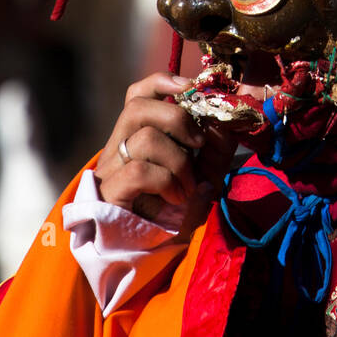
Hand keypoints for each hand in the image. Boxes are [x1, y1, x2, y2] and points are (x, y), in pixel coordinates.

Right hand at [94, 72, 236, 222]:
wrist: (152, 256)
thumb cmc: (176, 211)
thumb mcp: (204, 172)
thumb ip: (216, 146)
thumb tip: (224, 120)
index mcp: (137, 135)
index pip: (138, 94)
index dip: (161, 81)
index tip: (189, 87)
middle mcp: (119, 147)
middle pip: (137, 107)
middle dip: (177, 118)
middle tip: (198, 143)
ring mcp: (111, 170)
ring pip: (143, 138)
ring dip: (178, 160)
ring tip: (188, 185)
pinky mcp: (111, 194)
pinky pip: (139, 171)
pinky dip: (167, 181)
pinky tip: (176, 199)